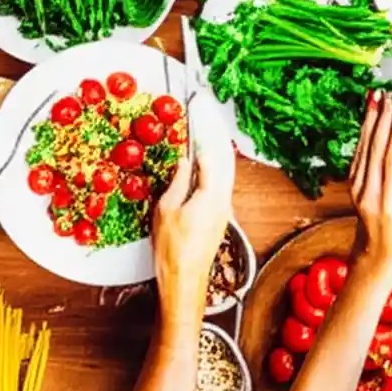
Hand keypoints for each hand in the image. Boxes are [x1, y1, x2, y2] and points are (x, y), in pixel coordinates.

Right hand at [153, 91, 234, 318]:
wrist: (185, 282)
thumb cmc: (173, 251)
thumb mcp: (166, 210)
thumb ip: (178, 181)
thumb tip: (184, 158)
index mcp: (212, 195)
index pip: (211, 153)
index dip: (204, 128)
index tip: (198, 108)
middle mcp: (224, 200)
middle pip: (224, 158)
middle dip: (215, 133)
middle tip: (205, 111)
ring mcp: (224, 209)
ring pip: (225, 170)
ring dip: (215, 148)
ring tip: (206, 128)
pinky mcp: (219, 216)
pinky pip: (220, 182)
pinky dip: (214, 165)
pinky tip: (205, 160)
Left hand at [348, 92, 391, 276]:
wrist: (375, 256)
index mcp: (386, 201)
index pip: (390, 163)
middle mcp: (367, 192)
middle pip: (373, 150)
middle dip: (380, 121)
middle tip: (386, 97)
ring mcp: (356, 188)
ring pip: (363, 149)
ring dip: (369, 122)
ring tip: (375, 99)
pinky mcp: (353, 185)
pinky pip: (358, 155)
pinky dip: (364, 135)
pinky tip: (369, 119)